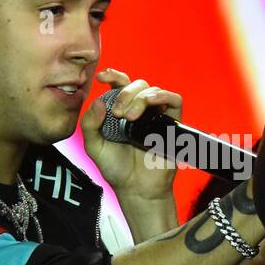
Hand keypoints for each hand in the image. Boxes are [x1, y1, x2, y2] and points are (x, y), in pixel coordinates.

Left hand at [81, 68, 182, 200]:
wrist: (136, 189)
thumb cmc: (116, 168)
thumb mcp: (94, 147)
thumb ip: (90, 125)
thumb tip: (98, 102)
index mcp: (121, 110)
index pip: (119, 84)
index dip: (113, 75)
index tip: (102, 77)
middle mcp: (140, 110)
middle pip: (137, 85)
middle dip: (126, 93)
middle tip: (118, 113)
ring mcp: (156, 116)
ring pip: (153, 90)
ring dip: (140, 98)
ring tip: (130, 117)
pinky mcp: (172, 124)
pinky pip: (174, 100)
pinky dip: (164, 96)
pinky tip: (151, 103)